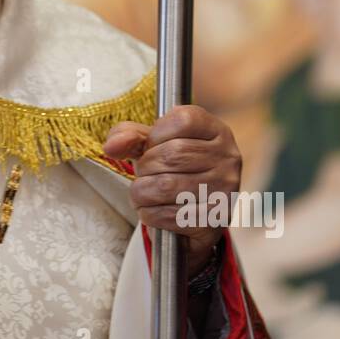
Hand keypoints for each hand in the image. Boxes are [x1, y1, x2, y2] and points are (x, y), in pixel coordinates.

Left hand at [103, 103, 241, 275]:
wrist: (195, 216)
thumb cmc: (174, 171)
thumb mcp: (152, 144)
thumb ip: (130, 136)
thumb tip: (111, 146)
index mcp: (216, 131)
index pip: (183, 119)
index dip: (156, 133)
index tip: (152, 145)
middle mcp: (227, 158)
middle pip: (171, 153)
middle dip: (146, 166)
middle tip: (145, 174)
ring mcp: (224, 190)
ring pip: (166, 185)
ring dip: (142, 192)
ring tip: (144, 193)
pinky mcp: (214, 219)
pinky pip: (168, 214)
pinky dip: (149, 213)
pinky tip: (153, 210)